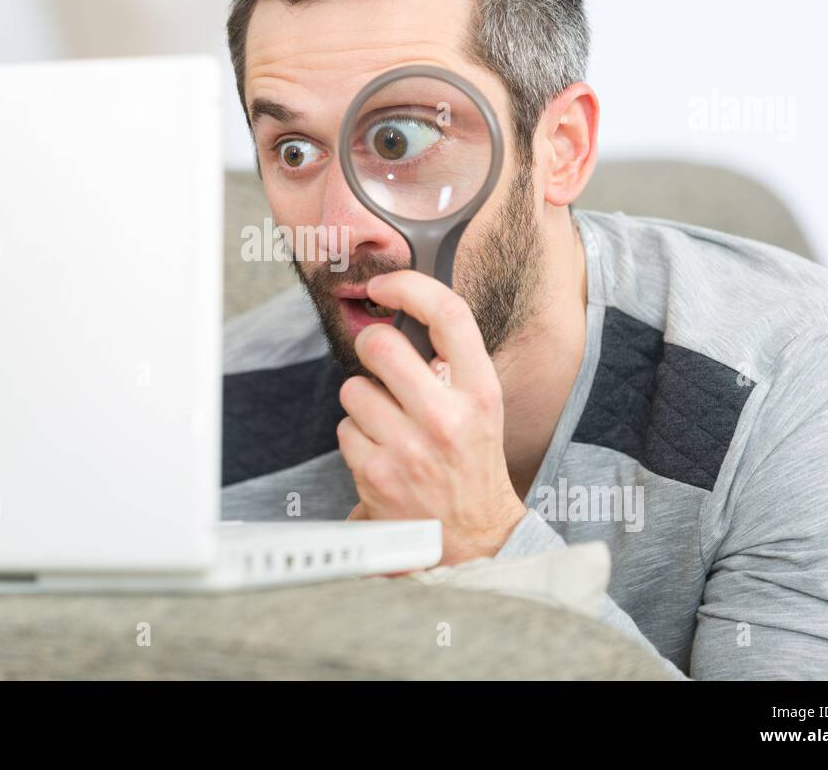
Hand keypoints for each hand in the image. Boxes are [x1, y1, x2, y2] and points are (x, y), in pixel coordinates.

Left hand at [338, 270, 526, 564]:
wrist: (475, 540)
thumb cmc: (472, 465)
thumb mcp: (482, 408)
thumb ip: (452, 364)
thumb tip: (400, 317)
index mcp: (481, 392)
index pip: (448, 315)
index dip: (409, 287)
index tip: (384, 286)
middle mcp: (447, 417)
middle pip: (380, 345)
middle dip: (370, 349)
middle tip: (379, 365)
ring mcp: (410, 448)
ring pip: (354, 390)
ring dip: (363, 404)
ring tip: (390, 425)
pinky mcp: (378, 475)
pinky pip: (345, 430)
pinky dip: (357, 439)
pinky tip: (382, 455)